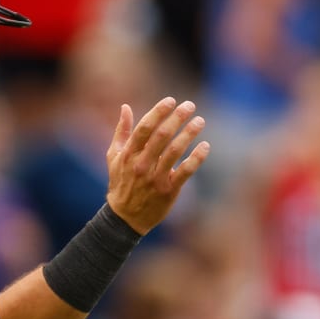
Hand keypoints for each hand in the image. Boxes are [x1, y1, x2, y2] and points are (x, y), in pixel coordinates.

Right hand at [104, 97, 209, 234]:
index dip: (158, 112)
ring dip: (188, 134)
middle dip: (177, 118)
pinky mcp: (168, 190)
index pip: (145, 128)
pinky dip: (196, 158)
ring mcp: (155, 178)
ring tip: (200, 121)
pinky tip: (205, 146)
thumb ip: (121, 131)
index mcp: (128, 153)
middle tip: (190, 105)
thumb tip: (125, 106)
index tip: (171, 100)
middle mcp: (141, 164)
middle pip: (161, 136)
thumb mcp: (114, 156)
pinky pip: (185, 172)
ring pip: (174, 152)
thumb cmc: (121, 182)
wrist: (125, 218)